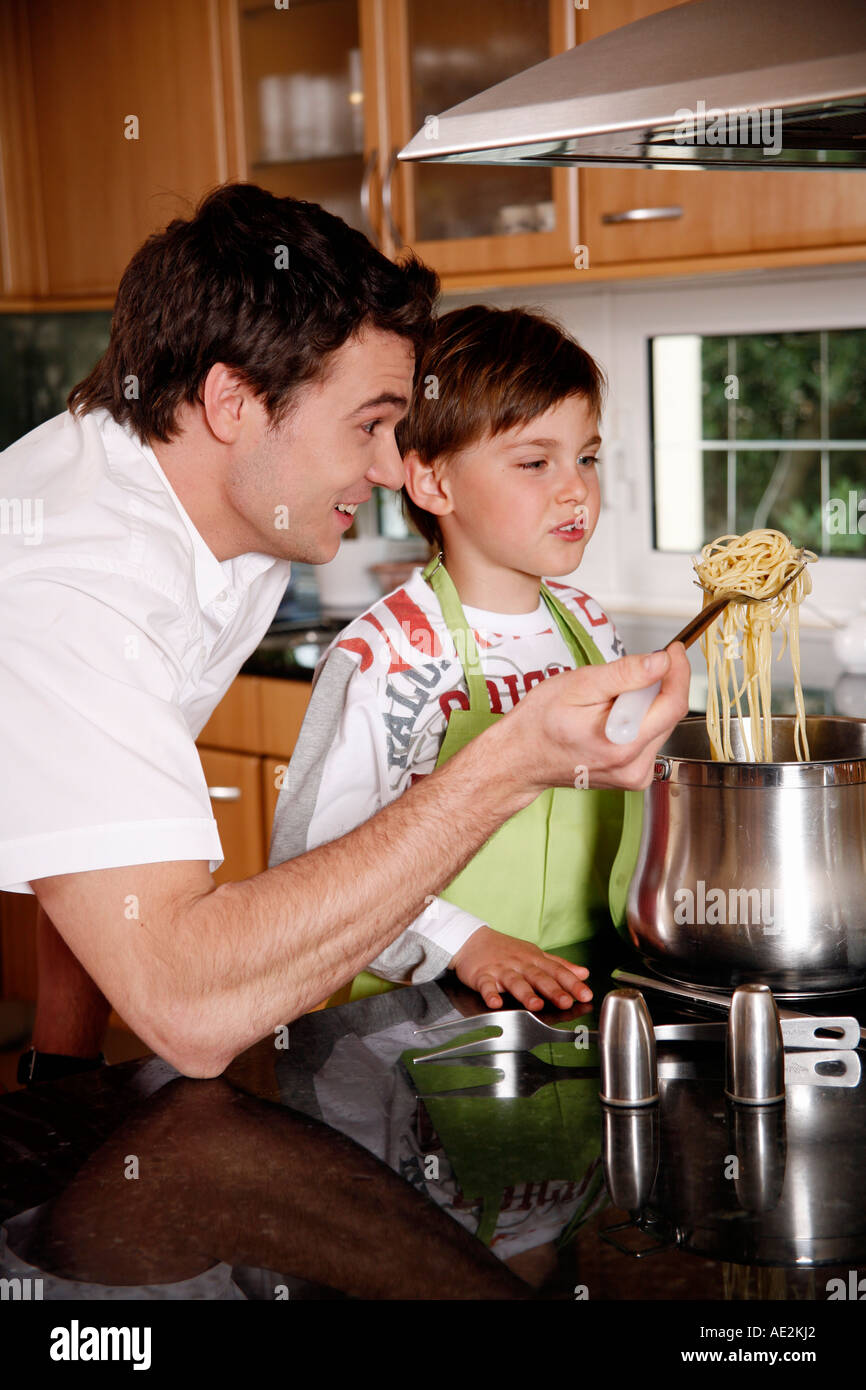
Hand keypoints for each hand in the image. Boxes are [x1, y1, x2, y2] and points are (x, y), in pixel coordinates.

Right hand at [450, 927, 591, 1010]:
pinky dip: (490, 994)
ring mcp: (501, 969)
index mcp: (535, 960)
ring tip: (536, 1005)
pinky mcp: (482, 975)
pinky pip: (486, 985)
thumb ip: (559, 965)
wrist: (472, 939)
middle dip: (553, 990)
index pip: (557, 971)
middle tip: (566, 1002)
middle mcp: (520, 964)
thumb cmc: (506, 950)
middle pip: (538, 977)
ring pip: (515, 982)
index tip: (586, 995)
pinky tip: (495, 1003)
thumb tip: (583, 973)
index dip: (572, 983)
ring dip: (525, 993)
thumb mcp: (535, 954)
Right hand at [490, 642, 690, 798]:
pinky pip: (650, 739)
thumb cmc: (540, 722)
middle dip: (655, 687)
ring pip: (661, 725)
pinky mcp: (633, 777)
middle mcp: (634, 766)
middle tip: (623, 676)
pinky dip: (639, 721)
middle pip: (669, 714)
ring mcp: (635, 776)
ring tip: (608, 704)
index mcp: (621, 743)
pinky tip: (611, 720)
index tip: (673, 651)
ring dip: (645, 705)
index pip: (673, 704)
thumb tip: (661, 662)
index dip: (678, 672)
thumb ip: (624, 674)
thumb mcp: (578, 685)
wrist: (521, 757)